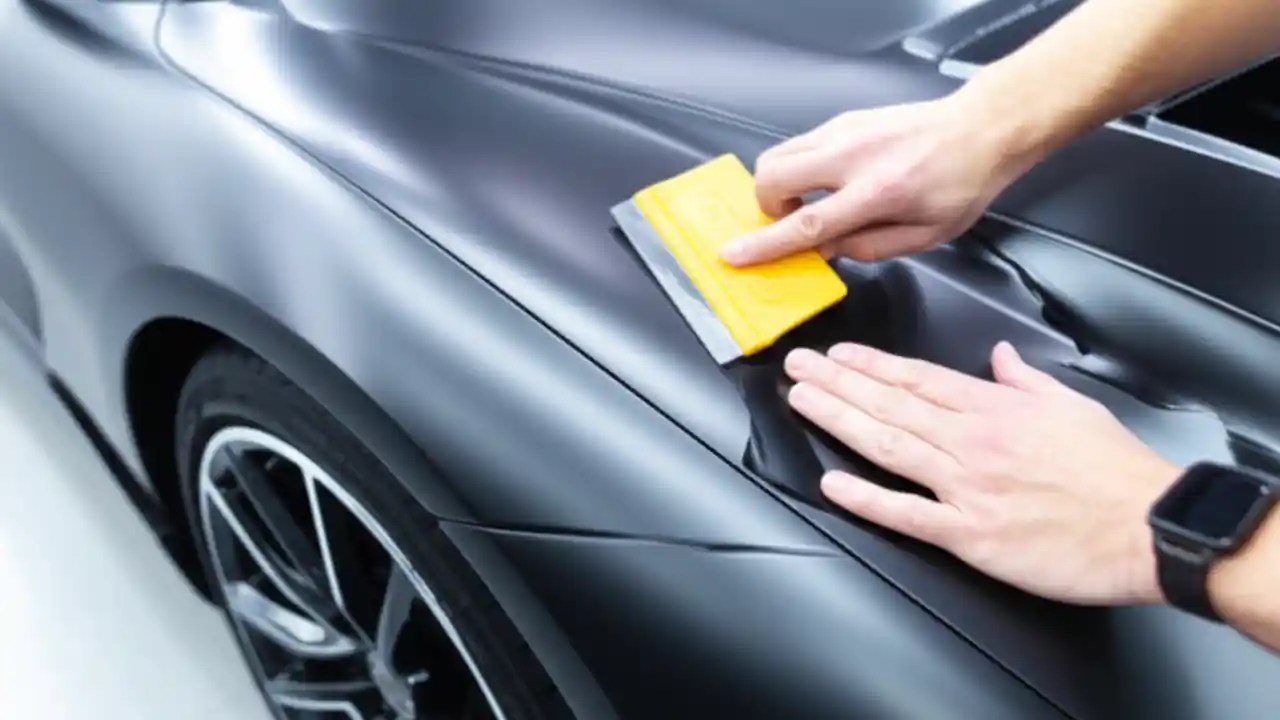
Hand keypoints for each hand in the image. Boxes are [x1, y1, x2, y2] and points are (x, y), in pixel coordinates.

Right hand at [721, 93, 1032, 265]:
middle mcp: (853, 156)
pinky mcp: (843, 120)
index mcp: (877, 193)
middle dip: (766, 205)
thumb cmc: (959, 185)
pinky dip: (798, 168)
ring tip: (808, 203)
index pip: (806, 223)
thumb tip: (824, 252)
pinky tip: (826, 182)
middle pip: (774, 176)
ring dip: (779, 185)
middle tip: (791, 222)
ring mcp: (844, 131)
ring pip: (779, 154)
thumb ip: (868, 248)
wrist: (979, 128)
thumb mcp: (925, 236)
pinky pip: (800, 145)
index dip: (765, 243)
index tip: (733, 254)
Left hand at [784, 341, 1180, 604]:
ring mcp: (967, 487)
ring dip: (840, 420)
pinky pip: (908, 512)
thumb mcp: (1073, 405)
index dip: (871, 365)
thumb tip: (999, 356)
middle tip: (798, 368)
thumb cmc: (1116, 471)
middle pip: (891, 404)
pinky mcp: (971, 534)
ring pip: (889, 445)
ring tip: (803, 403)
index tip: (837, 355)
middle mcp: (972, 441)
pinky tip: (832, 483)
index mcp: (995, 409)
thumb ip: (1025, 379)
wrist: (1151, 525)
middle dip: (838, 383)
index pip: (918, 379)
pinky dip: (867, 498)